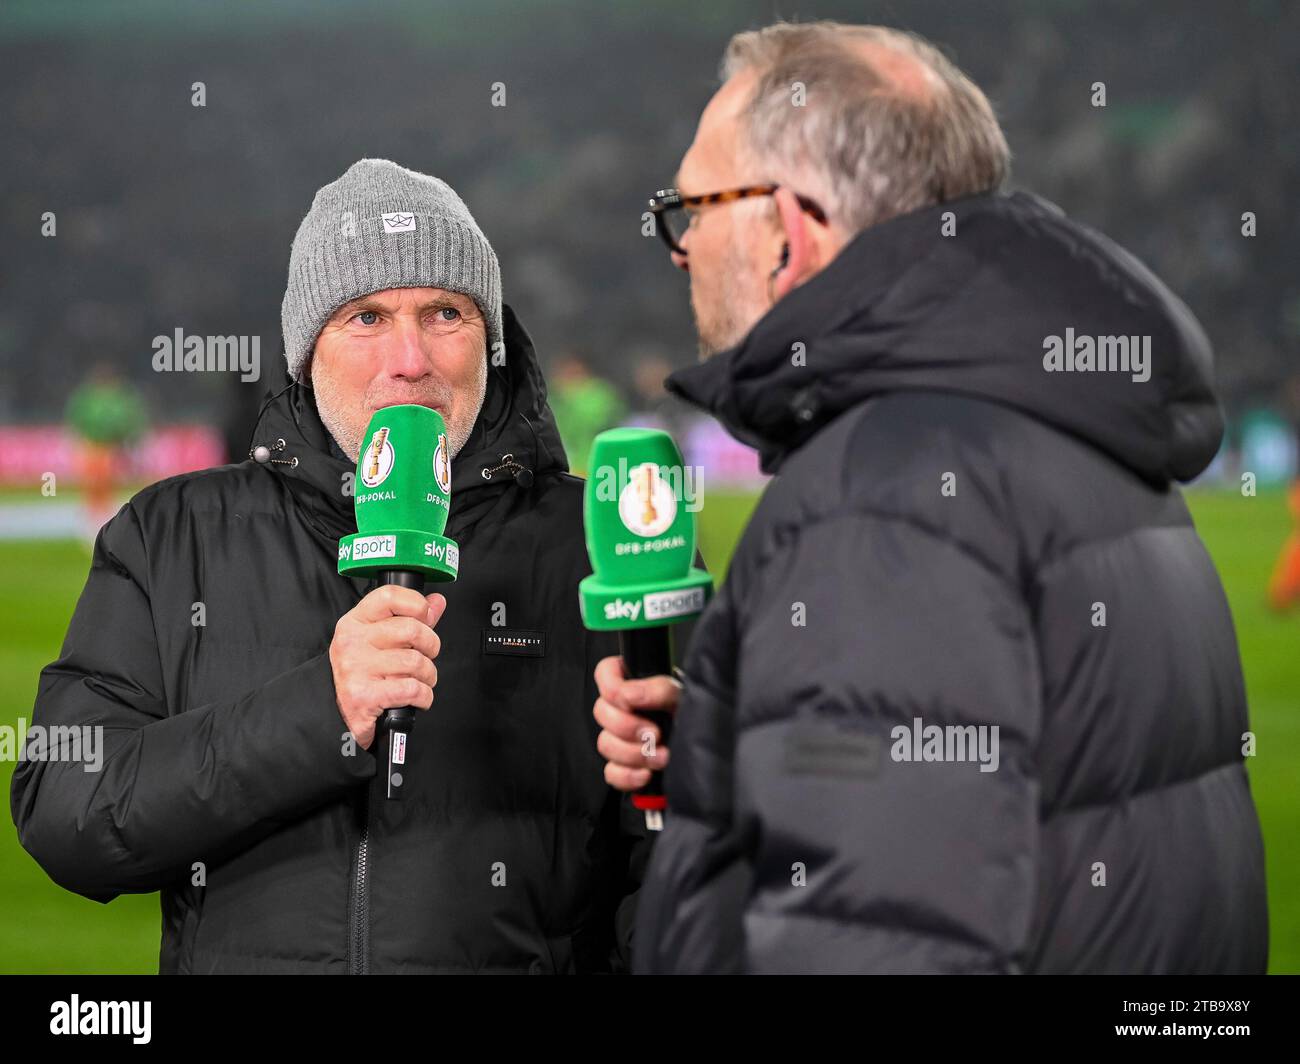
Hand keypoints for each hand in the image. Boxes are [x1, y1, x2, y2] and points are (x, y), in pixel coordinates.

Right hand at [330, 585, 446, 749]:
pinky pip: (413, 689)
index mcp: (355, 622)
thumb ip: (411, 619)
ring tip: (419, 680)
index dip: (417, 605)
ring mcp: (355, 669)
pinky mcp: (363, 696)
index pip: (390, 596)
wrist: (338, 713)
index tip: (425, 618)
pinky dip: (424, 696)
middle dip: (431, 646)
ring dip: (428, 675)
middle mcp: (352, 642)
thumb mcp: (380, 640)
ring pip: (416, 662)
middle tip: (425, 656)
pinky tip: (416, 697)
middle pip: (411, 630)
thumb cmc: (364, 673)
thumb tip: (437, 602)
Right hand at [592, 654, 681, 791]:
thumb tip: (630, 695)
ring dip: (633, 753)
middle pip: (601, 712)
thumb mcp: (681, 695)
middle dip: (627, 727)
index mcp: (634, 684)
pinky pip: (611, 773)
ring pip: (605, 744)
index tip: (630, 701)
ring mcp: (621, 739)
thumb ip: (657, 689)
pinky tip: (648, 773)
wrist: (706, 748)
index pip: (605, 673)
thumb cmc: (694, 716)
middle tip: (654, 732)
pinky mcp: (624, 767)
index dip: (611, 688)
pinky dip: (629, 775)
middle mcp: (624, 710)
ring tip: (661, 756)